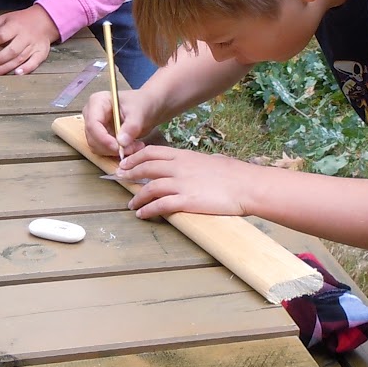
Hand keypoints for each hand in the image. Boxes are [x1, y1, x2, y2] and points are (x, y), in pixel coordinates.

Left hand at [0, 5, 58, 74]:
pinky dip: (26, 69)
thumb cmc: (19, 21)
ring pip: (20, 58)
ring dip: (6, 67)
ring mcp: (35, 45)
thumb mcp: (2, 20)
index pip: (0, 35)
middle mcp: (26, 36)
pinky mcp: (42, 53)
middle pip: (11, 50)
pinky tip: (16, 73)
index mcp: (15, 25)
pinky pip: (34, 63)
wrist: (44, 20)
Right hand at [82, 86, 160, 156]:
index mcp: (97, 102)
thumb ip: (131, 127)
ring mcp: (95, 127)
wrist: (148, 107)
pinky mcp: (100, 137)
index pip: (93, 124)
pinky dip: (117, 153)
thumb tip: (121, 142)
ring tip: (135, 147)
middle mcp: (91, 115)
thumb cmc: (142, 103)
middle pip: (93, 138)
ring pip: (97, 147)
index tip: (119, 147)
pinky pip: (103, 150)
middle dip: (111, 147)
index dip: (103, 139)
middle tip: (132, 148)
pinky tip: (131, 147)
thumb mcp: (139, 112)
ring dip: (115, 152)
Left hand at [113, 145, 259, 219]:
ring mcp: (181, 184)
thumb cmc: (234, 174)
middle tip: (121, 179)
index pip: (153, 152)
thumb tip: (195, 165)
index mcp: (184, 155)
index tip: (126, 163)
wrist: (246, 185)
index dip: (136, 157)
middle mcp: (178, 167)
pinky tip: (143, 214)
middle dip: (130, 173)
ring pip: (149, 188)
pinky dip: (148, 210)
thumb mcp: (211, 160)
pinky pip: (160, 205)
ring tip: (132, 204)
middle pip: (146, 167)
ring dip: (137, 197)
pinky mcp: (186, 201)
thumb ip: (196, 163)